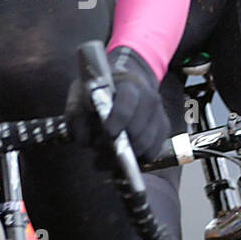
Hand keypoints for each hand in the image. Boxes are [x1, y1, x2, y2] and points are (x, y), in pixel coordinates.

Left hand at [66, 45, 169, 162]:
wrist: (126, 80)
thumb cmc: (100, 89)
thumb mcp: (81, 94)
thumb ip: (77, 116)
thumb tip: (84, 141)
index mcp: (129, 84)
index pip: (128, 103)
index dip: (118, 121)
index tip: (108, 133)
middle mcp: (149, 99)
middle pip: (138, 131)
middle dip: (116, 146)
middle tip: (98, 150)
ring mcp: (159, 114)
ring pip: (146, 146)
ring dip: (124, 157)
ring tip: (105, 158)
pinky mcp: (163, 129)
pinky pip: (152, 153)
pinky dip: (135, 160)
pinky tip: (120, 158)